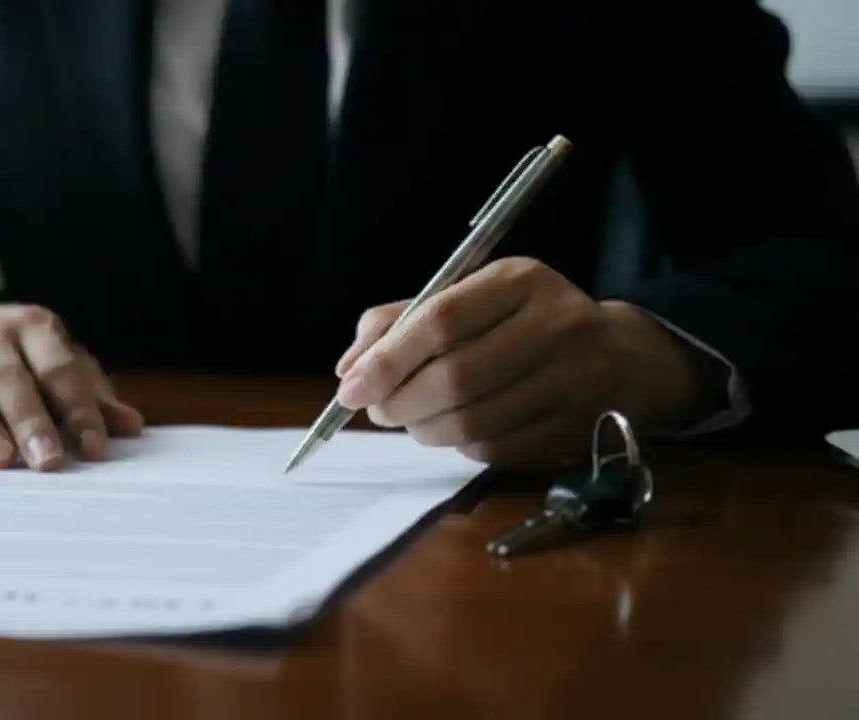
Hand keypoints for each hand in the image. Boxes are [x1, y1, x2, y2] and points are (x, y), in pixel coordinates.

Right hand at [0, 303, 143, 473]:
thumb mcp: (57, 364)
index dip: (78, 408)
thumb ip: (90, 395)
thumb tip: (132, 426)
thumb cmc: (21, 356)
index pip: (59, 368)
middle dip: (31, 420)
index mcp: (31, 327)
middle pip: (10, 377)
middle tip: (49, 462)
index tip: (94, 447)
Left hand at [334, 258, 706, 466]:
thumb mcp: (472, 297)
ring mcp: (573, 381)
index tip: (350, 386)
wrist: (621, 356)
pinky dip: (459, 445)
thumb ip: (403, 320)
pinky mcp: (575, 428)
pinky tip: (455, 428)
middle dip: (399, 402)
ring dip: (424, 429)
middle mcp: (555, 326)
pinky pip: (494, 449)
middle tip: (377, 409)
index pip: (439, 321)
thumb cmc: (524, 322)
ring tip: (411, 419)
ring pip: (471, 422)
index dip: (387, 360)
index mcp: (522, 281)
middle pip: (454, 378)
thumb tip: (349, 368)